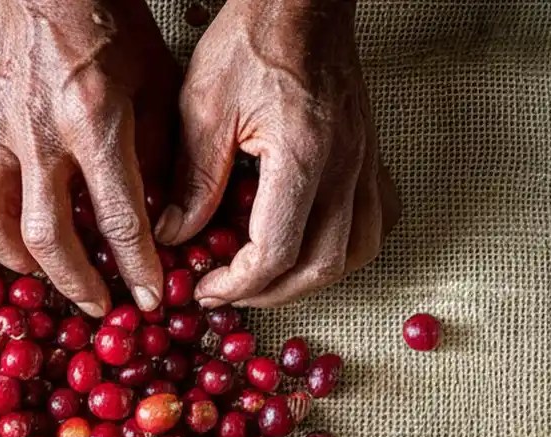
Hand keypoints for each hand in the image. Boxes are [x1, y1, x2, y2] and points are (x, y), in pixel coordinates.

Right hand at [0, 0, 178, 315]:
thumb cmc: (113, 30)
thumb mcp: (159, 87)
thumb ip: (164, 157)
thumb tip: (164, 224)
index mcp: (96, 120)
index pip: (119, 217)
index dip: (136, 269)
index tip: (148, 301)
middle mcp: (40, 132)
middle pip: (49, 234)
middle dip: (77, 283)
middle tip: (97, 305)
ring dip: (16, 260)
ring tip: (42, 272)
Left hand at [155, 0, 399, 307]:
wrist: (301, 1)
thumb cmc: (253, 39)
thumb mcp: (203, 106)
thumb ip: (193, 179)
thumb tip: (176, 235)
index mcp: (304, 153)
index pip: (278, 251)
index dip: (238, 283)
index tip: (207, 287)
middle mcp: (345, 164)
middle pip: (320, 265)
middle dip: (269, 292)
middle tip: (229, 292)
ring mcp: (365, 161)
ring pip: (356, 251)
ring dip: (309, 279)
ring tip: (266, 279)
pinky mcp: (369, 155)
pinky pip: (374, 221)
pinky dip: (344, 248)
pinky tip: (312, 245)